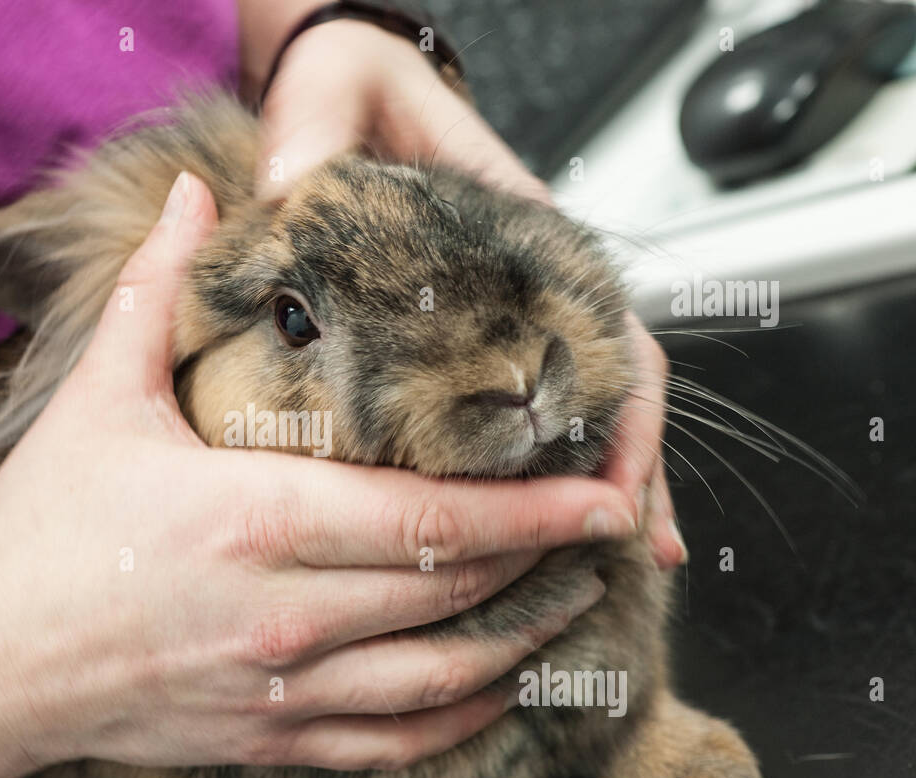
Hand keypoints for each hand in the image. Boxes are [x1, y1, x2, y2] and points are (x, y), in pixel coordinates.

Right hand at [0, 171, 639, 772]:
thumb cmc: (39, 534)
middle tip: (603, 531)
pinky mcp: (270, 738)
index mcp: (257, 517)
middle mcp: (285, 612)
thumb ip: (155, 290)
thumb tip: (193, 195)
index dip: (535, 509)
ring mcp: (281, 687)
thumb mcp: (96, 400)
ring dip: (523, 641)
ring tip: (569, 602)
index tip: (603, 493)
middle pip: (459, 591)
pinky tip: (495, 689)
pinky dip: (462, 718)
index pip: (434, 518)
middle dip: (547, 562)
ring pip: (444, 678)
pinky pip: (395, 744)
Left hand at [251, 15, 684, 568]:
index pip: (600, 324)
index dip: (623, 404)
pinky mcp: (464, 334)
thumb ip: (316, 129)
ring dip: (592, 476)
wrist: (340, 84)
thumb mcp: (336, 92)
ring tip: (607, 555)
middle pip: (605, 381)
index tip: (616, 473)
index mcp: (523, 230)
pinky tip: (527, 519)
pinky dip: (534, 464)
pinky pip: (515, 402)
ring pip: (572, 403)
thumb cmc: (352, 87)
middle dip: (623, 463)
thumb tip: (290, 181)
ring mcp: (501, 312)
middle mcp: (523, 281)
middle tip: (625, 539)